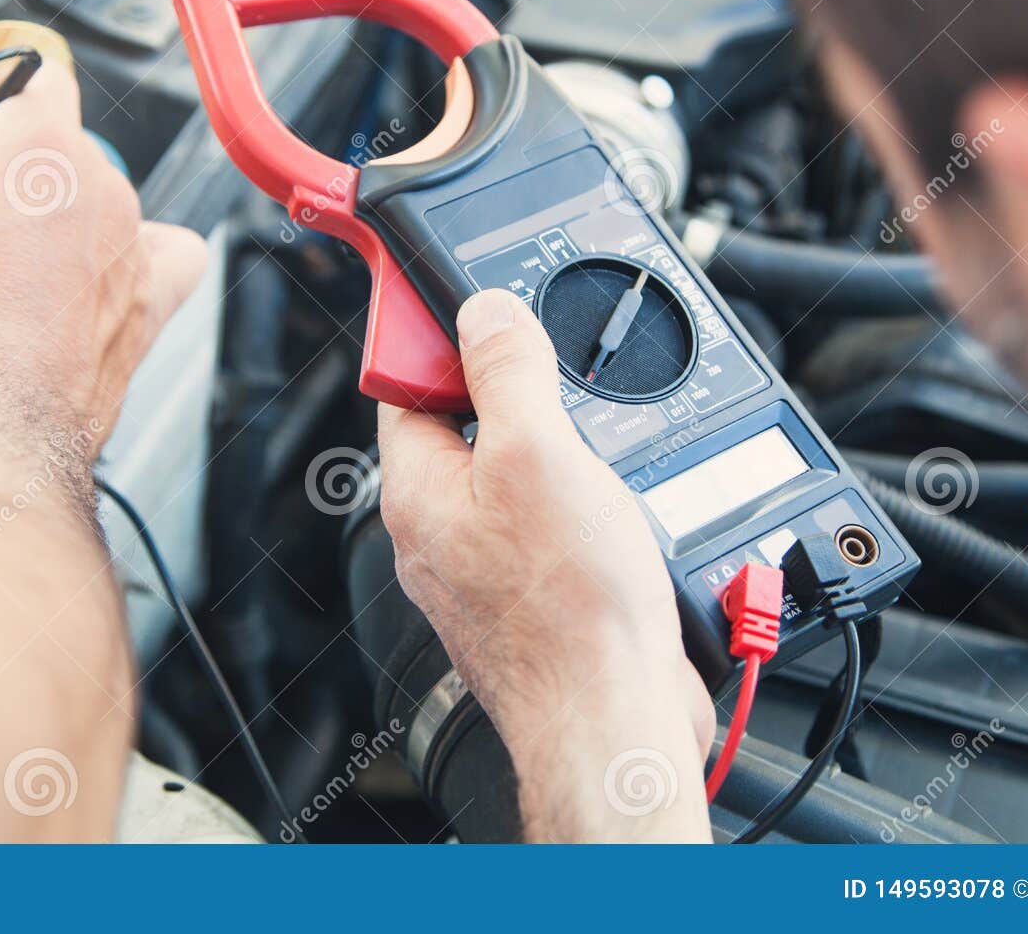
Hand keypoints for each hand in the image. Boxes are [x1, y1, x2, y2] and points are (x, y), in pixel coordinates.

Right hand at [0, 62, 207, 476]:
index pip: (36, 86)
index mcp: (40, 151)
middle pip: (65, 154)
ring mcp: (134, 251)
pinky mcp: (151, 308)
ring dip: (67, 224)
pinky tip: (106, 274)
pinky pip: (167, 259)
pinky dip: (141, 259)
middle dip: (19, 177)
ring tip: (12, 272)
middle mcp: (103, 191)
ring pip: (105, 206)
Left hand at [377, 290, 712, 841]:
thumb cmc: (569, 613)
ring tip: (600, 444)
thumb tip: (483, 313)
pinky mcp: (537, 596)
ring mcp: (488, 569)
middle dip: (518, 394)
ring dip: (561, 449)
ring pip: (517, 476)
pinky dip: (584, 501)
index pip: (406, 385)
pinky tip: (621, 504)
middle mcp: (442, 533)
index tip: (477, 306)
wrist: (615, 721)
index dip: (440, 337)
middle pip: (467, 426)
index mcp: (419, 492)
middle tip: (564, 378)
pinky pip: (552, 523)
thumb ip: (506, 374)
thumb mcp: (539, 456)